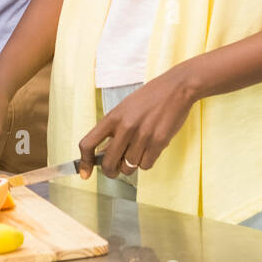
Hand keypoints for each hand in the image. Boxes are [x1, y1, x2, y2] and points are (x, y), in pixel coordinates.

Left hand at [78, 68, 198, 179]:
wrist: (177, 88)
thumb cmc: (150, 98)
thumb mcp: (125, 109)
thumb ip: (113, 130)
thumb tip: (103, 153)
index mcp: (113, 117)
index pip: (88, 143)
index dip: (84, 162)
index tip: (85, 173)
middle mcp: (125, 127)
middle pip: (108, 164)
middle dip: (111, 171)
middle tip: (115, 170)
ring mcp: (142, 136)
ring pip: (129, 167)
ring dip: (132, 164)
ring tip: (139, 150)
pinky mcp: (159, 142)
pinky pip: (146, 165)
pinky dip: (147, 162)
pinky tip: (150, 148)